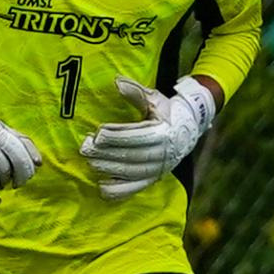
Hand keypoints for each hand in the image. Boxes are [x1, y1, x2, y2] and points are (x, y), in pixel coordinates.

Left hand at [79, 76, 216, 199]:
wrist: (187, 129)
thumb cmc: (165, 111)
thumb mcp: (154, 98)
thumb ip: (135, 92)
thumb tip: (117, 82)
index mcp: (163, 133)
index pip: (136, 136)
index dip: (116, 136)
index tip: (98, 132)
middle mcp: (162, 154)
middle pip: (131, 155)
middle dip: (106, 153)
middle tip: (85, 148)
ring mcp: (158, 169)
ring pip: (130, 173)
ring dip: (108, 168)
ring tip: (90, 162)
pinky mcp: (153, 180)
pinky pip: (134, 189)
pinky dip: (118, 191)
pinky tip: (101, 187)